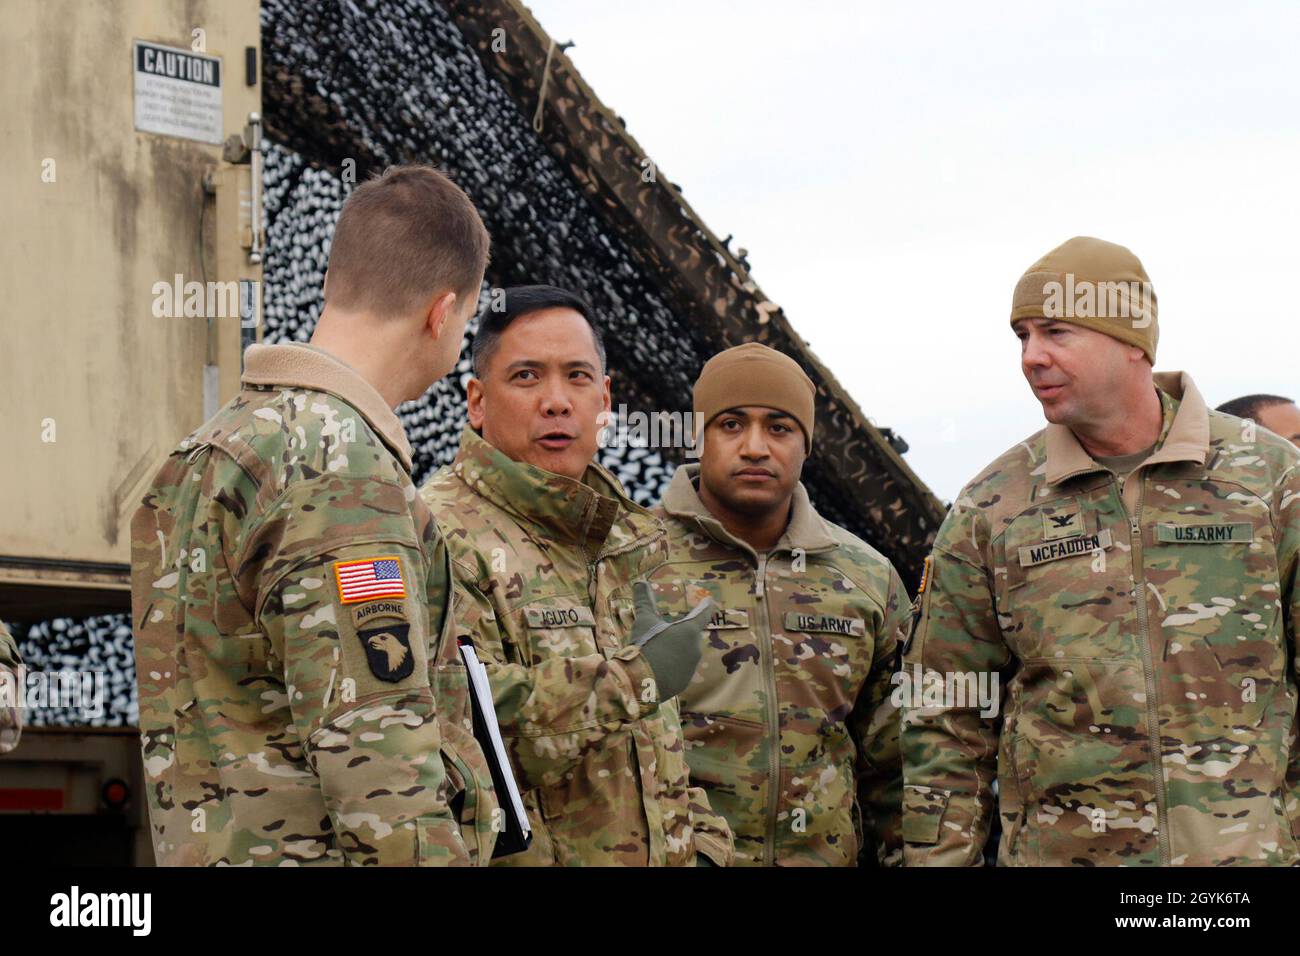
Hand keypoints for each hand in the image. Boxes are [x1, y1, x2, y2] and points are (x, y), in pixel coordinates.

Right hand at [631, 581, 714, 701]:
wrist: (640, 682)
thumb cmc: (645, 645)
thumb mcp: (643, 620)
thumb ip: (644, 601)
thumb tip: (640, 581)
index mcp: (689, 631)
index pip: (702, 615)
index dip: (706, 607)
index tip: (710, 601)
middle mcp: (695, 648)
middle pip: (690, 636)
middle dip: (680, 633)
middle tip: (664, 632)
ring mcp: (690, 668)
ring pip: (685, 654)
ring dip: (675, 651)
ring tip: (655, 652)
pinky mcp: (683, 683)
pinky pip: (679, 670)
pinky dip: (671, 667)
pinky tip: (656, 668)